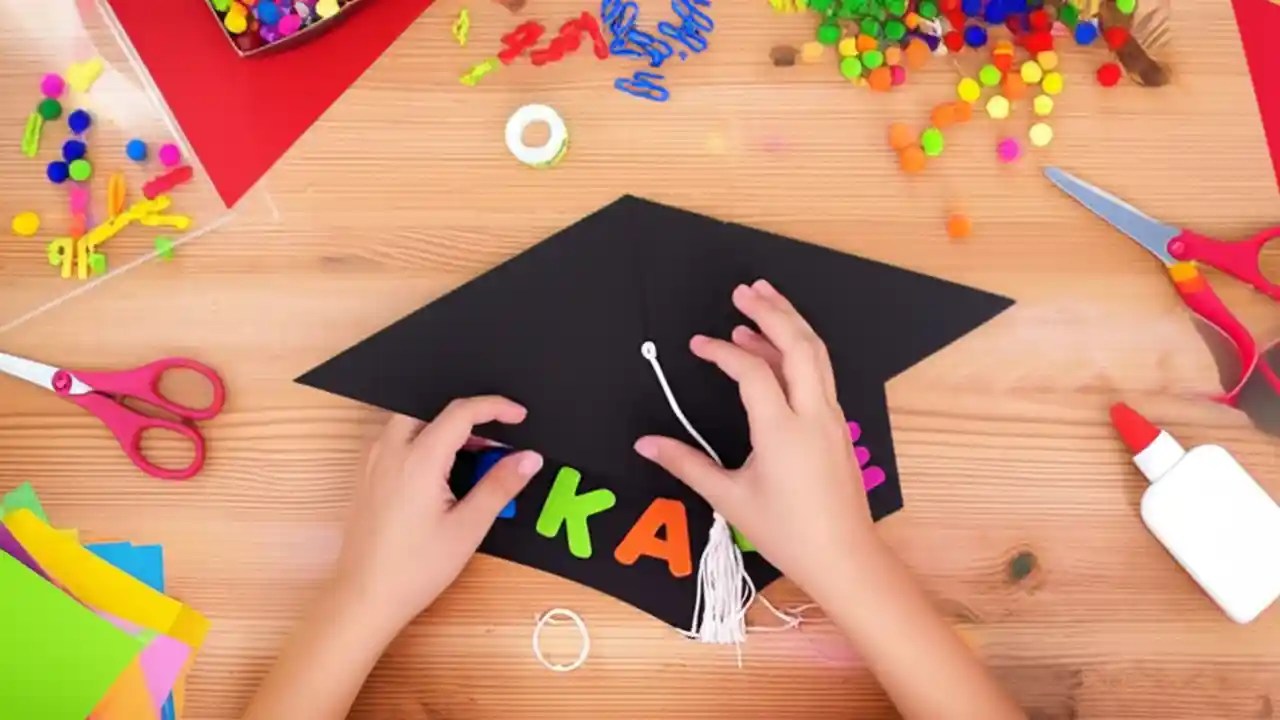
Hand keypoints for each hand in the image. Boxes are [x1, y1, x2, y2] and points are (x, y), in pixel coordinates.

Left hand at [334, 397, 543, 634]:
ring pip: (413, 422)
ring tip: (475, 457)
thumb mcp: (467, 528)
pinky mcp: (366, 475)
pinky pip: (398, 440)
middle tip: (497, 440)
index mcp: (418, 459)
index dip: (495, 407)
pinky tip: (443, 473)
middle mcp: (390, 451)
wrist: (364, 597)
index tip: (519, 416)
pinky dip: (425, 441)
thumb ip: (500, 486)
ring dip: (446, 429)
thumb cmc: (415, 568)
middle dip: (469, 417)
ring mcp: (373, 462)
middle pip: (433, 409)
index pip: (461, 412)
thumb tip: (529, 459)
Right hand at [633, 279, 872, 594]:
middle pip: (798, 344)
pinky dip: (799, 352)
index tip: (698, 345)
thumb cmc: (787, 533)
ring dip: (790, 324)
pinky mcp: (838, 426)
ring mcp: (831, 418)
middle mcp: (813, 414)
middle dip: (772, 311)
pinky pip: (821, 374)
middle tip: (744, 291)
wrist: (844, 557)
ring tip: (762, 303)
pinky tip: (778, 350)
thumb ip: (687, 463)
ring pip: (817, 354)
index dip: (722, 351)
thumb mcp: (729, 499)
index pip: (753, 371)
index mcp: (783, 430)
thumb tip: (646, 444)